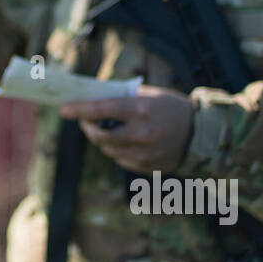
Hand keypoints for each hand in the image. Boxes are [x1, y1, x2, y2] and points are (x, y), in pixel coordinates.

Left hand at [59, 85, 194, 174]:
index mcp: (140, 110)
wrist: (200, 133)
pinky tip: (124, 140)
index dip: (79, 109)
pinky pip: (120, 159)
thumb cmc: (170, 107)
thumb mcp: (148, 94)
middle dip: (87, 127)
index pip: (101, 109)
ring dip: (101, 138)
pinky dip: (116, 149)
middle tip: (85, 121)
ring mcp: (144, 153)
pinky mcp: (146, 167)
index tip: (63, 109)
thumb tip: (92, 99)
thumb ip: (122, 98)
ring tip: (107, 128)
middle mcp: (141, 133)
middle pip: (99, 135)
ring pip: (107, 149)